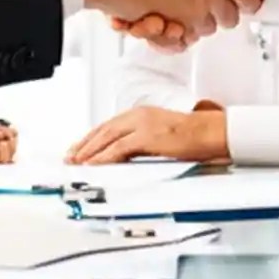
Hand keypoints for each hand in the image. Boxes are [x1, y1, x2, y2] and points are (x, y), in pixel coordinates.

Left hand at [64, 107, 228, 164]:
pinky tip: (94, 164)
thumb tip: (123, 155)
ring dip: (89, 152)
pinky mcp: (147, 136)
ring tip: (77, 163)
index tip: (79, 149)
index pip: (108, 126)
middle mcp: (138, 115)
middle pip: (103, 130)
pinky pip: (118, 148)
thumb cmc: (190, 136)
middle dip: (84, 145)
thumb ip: (141, 140)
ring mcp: (142, 124)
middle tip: (70, 157)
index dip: (91, 138)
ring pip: (107, 138)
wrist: (208, 132)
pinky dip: (103, 157)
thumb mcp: (160, 134)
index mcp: (140, 113)